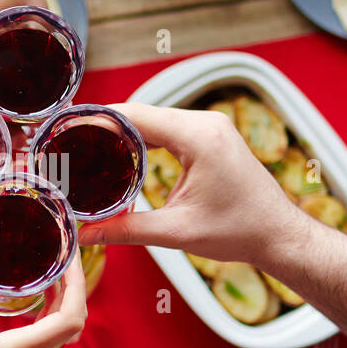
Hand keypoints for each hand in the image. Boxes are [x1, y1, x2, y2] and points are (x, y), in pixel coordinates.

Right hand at [0, 224, 86, 347]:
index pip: (71, 317)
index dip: (78, 284)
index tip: (70, 254)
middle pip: (74, 318)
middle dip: (75, 282)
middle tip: (65, 249)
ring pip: (65, 325)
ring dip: (67, 294)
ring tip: (57, 260)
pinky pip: (52, 330)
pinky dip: (54, 306)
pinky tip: (41, 285)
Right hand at [78, 103, 296, 261]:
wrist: (279, 235)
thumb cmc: (239, 232)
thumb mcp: (176, 232)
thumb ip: (125, 230)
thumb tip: (85, 235)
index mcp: (198, 137)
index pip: (135, 114)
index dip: (98, 119)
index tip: (67, 129)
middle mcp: (205, 122)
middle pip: (141, 112)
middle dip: (105, 126)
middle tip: (70, 144)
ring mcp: (210, 127)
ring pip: (154, 119)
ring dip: (124, 131)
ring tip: (89, 149)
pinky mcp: (212, 136)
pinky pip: (169, 128)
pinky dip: (145, 137)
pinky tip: (123, 153)